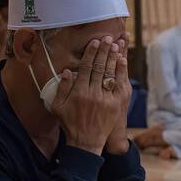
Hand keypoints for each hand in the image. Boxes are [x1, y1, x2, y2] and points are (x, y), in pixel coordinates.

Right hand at [50, 37, 127, 154]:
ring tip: (115, 44)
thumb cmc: (70, 124)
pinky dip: (120, 71)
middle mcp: (92, 94)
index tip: (94, 42)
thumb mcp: (58, 107)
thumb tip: (67, 71)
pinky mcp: (115, 105)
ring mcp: (105, 99)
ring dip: (112, 57)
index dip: (90, 53)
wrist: (86, 142)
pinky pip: (118, 84)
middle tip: (107, 38)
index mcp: (78, 93)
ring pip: (109, 73)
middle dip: (103, 51)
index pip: (85, 68)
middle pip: (99, 67)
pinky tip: (122, 60)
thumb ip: (61, 88)